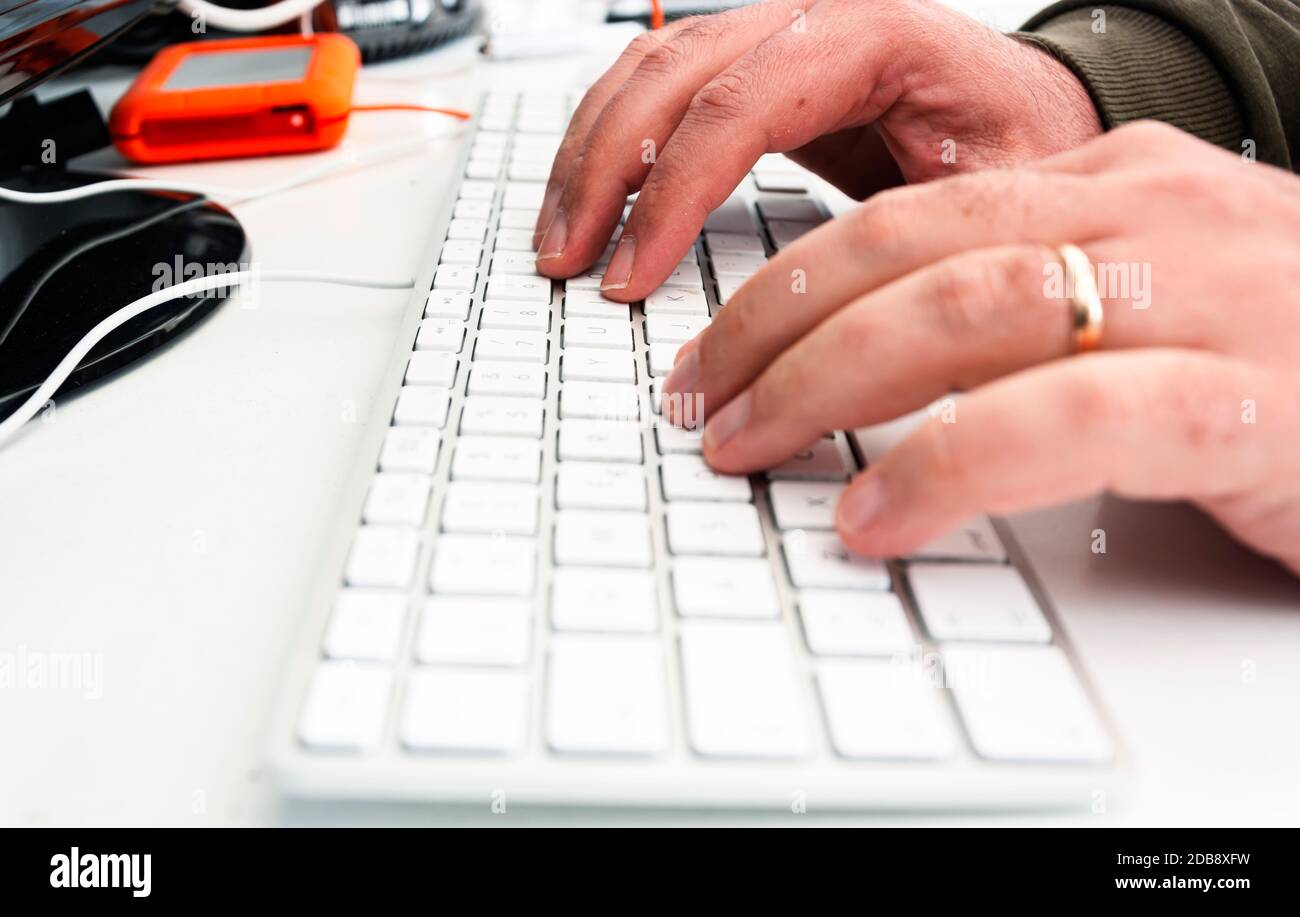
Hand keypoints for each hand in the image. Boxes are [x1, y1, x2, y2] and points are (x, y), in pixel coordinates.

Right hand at [531, 0, 1099, 299]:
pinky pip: (663, 87)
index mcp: (876, 35)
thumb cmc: (1024, 150)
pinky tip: (593, 197)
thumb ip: (904, 241)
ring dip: (590, 153)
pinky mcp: (762, 72)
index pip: (736, 106)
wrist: (1038, 114)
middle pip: (671, 74)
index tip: (629, 274)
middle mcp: (816, 16)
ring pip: (650, 69)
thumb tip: (809, 316)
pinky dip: (615, 142)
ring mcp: (781, 36)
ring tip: (560, 235)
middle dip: (604, 171)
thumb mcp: (993, 202)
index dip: (669, 194)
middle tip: (568, 259)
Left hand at [662, 122, 1299, 574]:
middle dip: (776, 331)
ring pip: (968, 310)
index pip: (907, 211)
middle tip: (703, 405)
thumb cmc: (1299, 359)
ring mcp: (1206, 293)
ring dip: (829, 388)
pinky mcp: (1251, 395)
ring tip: (751, 452)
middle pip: (911, 250)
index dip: (787, 283)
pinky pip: (1068, 420)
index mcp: (1116, 184)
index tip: (714, 352)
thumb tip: (877, 366)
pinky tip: (878, 517)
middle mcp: (1152, 214)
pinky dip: (952, 467)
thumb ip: (1028, 312)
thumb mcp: (1147, 305)